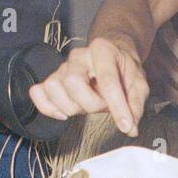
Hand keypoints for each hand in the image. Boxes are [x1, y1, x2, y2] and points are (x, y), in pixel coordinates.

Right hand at [29, 38, 148, 135]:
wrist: (112, 57)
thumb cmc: (123, 69)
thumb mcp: (139, 84)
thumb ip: (135, 104)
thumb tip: (131, 128)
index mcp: (102, 50)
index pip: (107, 81)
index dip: (117, 107)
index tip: (126, 125)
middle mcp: (78, 56)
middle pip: (72, 82)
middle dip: (90, 103)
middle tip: (103, 106)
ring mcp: (62, 67)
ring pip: (53, 88)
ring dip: (71, 106)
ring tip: (87, 106)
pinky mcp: (52, 79)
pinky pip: (38, 93)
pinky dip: (48, 108)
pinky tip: (64, 113)